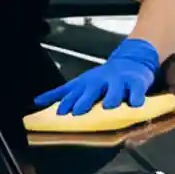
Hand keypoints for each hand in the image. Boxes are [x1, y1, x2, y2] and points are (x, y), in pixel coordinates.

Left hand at [34, 38, 158, 115]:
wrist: (131, 60)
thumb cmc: (103, 78)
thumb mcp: (80, 83)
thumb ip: (61, 93)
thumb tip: (37, 101)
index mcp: (86, 82)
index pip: (74, 92)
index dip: (67, 102)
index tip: (60, 113)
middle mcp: (101, 81)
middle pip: (92, 90)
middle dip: (85, 100)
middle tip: (79, 111)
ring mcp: (119, 81)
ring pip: (115, 89)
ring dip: (112, 96)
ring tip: (109, 106)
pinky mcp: (136, 83)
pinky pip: (137, 90)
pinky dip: (137, 97)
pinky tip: (135, 104)